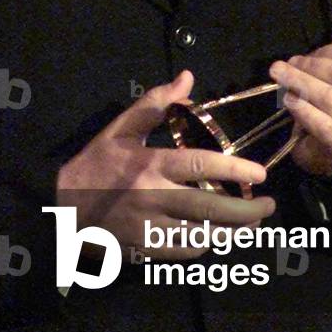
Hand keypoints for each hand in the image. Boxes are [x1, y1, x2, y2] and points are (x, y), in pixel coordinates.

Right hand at [56, 70, 275, 260]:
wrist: (63, 206)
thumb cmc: (96, 163)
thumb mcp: (122, 127)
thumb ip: (156, 103)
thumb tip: (187, 79)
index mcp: (149, 164)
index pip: (199, 165)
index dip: (234, 169)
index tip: (260, 173)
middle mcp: (153, 197)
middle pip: (209, 208)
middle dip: (246, 210)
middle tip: (268, 206)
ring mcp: (150, 228)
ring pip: (202, 236)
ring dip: (233, 231)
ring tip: (253, 222)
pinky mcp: (146, 249)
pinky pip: (185, 252)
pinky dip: (207, 245)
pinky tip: (220, 236)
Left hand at [269, 19, 331, 177]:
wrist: (327, 148)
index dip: (325, 50)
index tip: (306, 55)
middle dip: (309, 66)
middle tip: (287, 65)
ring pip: (330, 98)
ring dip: (300, 84)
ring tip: (280, 77)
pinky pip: (323, 124)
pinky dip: (303, 109)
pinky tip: (289, 100)